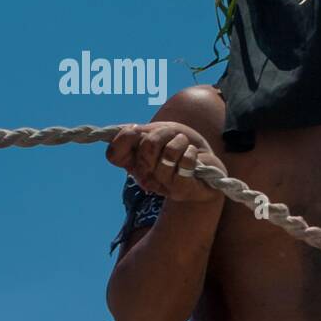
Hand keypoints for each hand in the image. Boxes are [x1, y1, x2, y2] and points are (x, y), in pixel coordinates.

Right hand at [105, 122, 225, 202]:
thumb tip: (129, 130)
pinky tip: (193, 158)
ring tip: (184, 147)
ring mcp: (161, 185)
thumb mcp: (159, 133)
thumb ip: (141, 132)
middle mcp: (144, 177)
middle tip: (172, 137)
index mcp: (133, 164)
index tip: (138, 130)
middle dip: (164, 132)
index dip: (125, 137)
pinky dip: (192, 151)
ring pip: (169, 152)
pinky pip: (186, 160)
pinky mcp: (180, 190)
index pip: (113, 154)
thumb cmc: (180, 149)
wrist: (207, 169)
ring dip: (181, 141)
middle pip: (146, 146)